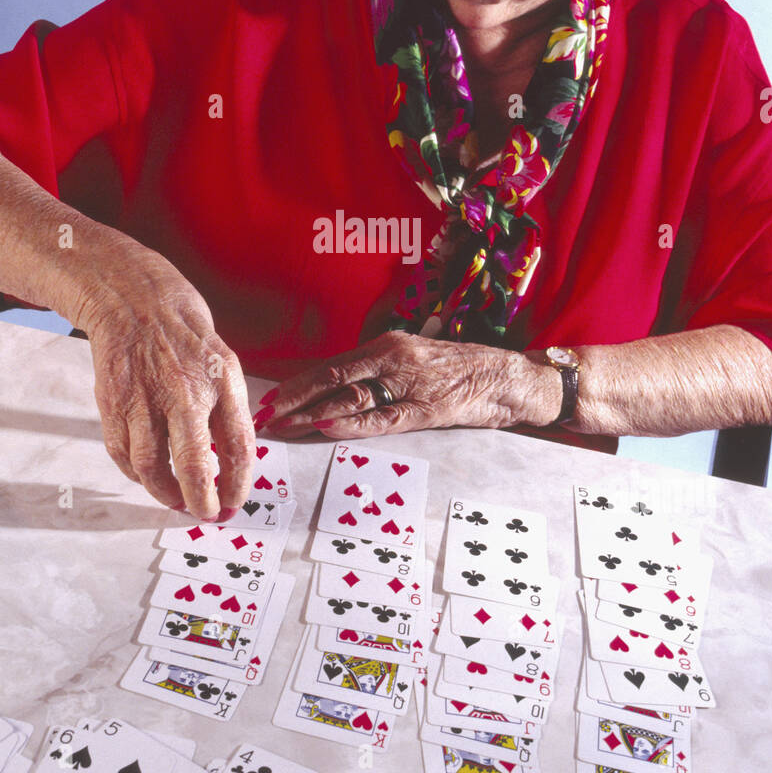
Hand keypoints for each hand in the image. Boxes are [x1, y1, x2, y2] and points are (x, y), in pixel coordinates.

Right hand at [77, 256, 253, 518]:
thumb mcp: (221, 358)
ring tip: (174, 501)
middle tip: (204, 514)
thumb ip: (226, 406)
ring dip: (164, 493)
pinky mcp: (113, 400)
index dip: (238, 484)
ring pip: (151, 466)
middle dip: (201, 501)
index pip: (239, 447)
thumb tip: (232, 457)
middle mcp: (185, 392)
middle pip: (194, 466)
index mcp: (222, 380)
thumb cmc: (181, 326)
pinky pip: (122, 451)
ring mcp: (145, 398)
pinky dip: (135, 472)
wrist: (130, 294)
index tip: (234, 502)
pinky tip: (146, 474)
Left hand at [254, 331, 561, 437]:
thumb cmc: (459, 370)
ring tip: (283, 427)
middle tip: (264, 415)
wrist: (507, 376)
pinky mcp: (426, 409)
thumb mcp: (414, 360)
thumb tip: (340, 390)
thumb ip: (380, 372)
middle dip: (294, 398)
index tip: (271, 398)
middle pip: (332, 378)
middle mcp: (392, 358)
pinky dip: (352, 422)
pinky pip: (382, 417)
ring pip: (350, 398)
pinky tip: (327, 426)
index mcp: (386, 345)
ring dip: (311, 414)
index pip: (332, 365)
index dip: (298, 383)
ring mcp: (409, 383)